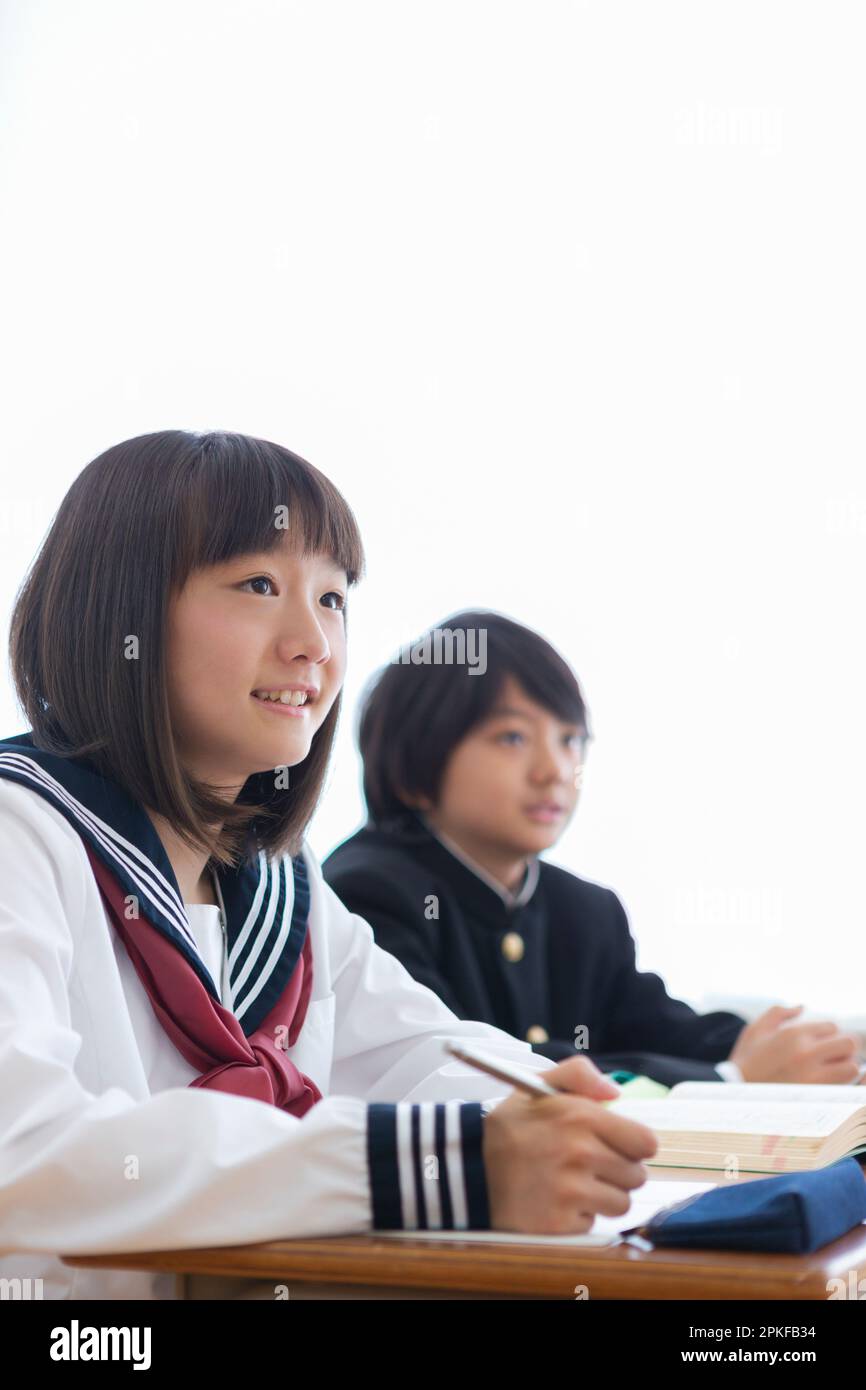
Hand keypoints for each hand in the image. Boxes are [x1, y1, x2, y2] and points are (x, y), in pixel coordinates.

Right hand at [482, 1056, 656, 1234]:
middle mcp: (580, 1152)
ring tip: (572, 1184)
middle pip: (637, 1176)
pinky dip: (579, 1217)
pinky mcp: (561, 1224)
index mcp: (580, 1115)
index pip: (645, 1142)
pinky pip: (593, 1224)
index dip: (633, 1145)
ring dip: (602, 1197)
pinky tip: (555, 1201)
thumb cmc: (510, 1129)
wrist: (468, 1170)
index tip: (618, 1147)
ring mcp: (570, 1191)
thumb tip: (616, 1092)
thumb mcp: (536, 1087)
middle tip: (588, 1167)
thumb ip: (578, 1074)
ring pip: (621, 1204)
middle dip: (617, 1172)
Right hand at [728, 1004, 861, 1083]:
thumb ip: (779, 1012)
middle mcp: (807, 1054)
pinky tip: (829, 1082)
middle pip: (849, 1044)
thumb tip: (801, 1007)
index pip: (833, 1027)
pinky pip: (844, 1087)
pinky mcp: (816, 1097)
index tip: (820, 1041)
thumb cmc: (746, 1060)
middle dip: (844, 1047)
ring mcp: (813, 1077)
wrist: (736, 1092)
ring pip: (852, 1067)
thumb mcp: (755, 1029)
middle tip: (833, 1053)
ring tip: (833, 1069)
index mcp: (793, 1035)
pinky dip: (842, 1084)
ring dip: (845, 1066)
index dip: (828, 1033)